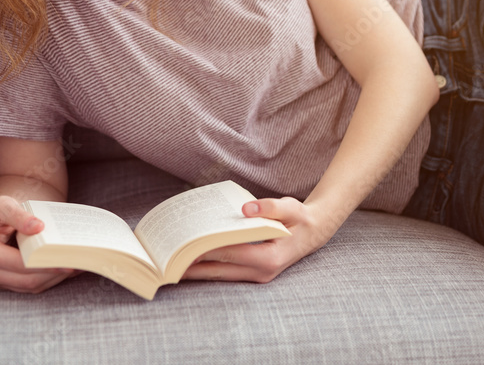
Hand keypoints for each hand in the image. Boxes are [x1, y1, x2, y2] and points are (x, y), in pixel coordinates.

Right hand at [0, 195, 78, 292]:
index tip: (66, 260)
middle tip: (79, 264)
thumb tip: (38, 227)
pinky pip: (32, 285)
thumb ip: (18, 215)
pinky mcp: (7, 283)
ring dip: (55, 278)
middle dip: (54, 273)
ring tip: (78, 265)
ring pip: (31, 286)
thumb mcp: (3, 205)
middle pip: (27, 279)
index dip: (43, 263)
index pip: (18, 263)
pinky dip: (51, 278)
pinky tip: (68, 268)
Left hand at [182, 196, 340, 283]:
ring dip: (198, 271)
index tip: (184, 246)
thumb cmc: (299, 217)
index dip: (206, 249)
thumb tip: (246, 209)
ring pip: (221, 276)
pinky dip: (209, 267)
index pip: (230, 253)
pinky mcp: (254, 274)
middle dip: (194, 266)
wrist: (314, 232)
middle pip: (220, 270)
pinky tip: (193, 261)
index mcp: (270, 258)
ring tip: (174, 264)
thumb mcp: (290, 207)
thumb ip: (269, 207)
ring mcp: (258, 276)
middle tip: (169, 260)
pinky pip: (227, 273)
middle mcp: (262, 272)